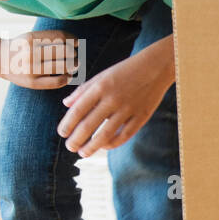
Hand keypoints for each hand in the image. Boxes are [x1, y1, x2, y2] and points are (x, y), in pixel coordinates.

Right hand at [0, 30, 79, 89]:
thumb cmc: (22, 47)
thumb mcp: (31, 36)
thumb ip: (51, 38)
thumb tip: (78, 42)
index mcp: (30, 38)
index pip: (61, 36)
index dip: (73, 39)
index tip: (77, 42)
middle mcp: (30, 52)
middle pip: (65, 51)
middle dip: (73, 53)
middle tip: (74, 55)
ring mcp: (31, 68)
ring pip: (64, 66)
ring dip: (73, 65)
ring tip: (73, 64)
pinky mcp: (32, 83)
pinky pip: (58, 81)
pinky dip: (68, 78)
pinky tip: (68, 75)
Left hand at [57, 43, 173, 156]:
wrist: (156, 67)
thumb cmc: (126, 71)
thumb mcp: (102, 76)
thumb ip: (83, 90)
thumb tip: (66, 104)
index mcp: (100, 86)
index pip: (78, 110)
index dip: (68, 124)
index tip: (62, 133)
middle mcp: (113, 98)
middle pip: (89, 125)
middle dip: (76, 139)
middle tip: (70, 147)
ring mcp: (128, 108)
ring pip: (105, 134)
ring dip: (92, 146)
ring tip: (83, 153)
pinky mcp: (141, 116)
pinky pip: (124, 135)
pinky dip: (112, 144)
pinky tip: (104, 146)